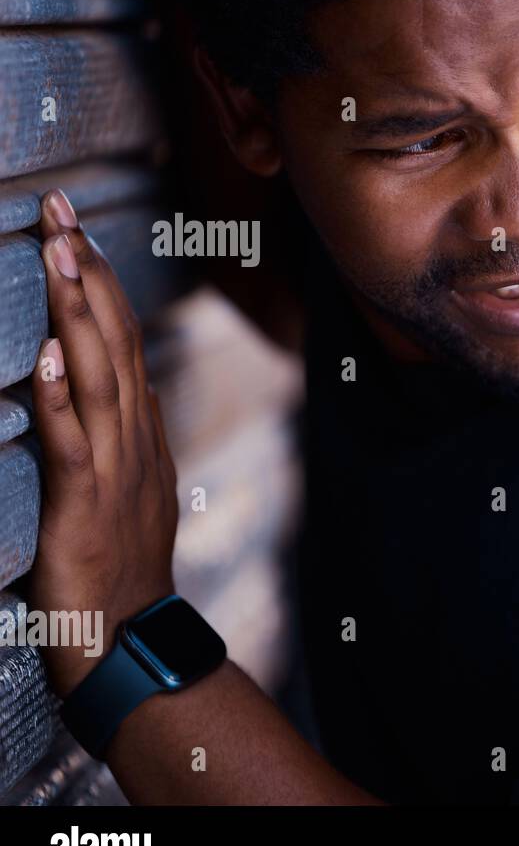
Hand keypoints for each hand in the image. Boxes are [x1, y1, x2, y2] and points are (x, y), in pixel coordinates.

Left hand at [27, 189, 178, 696]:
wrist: (126, 632)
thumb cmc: (120, 563)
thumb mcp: (134, 487)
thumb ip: (126, 432)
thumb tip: (120, 384)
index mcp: (141, 430)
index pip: (123, 340)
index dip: (100, 284)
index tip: (76, 232)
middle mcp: (133, 437)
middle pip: (114, 341)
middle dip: (87, 274)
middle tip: (62, 213)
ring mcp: (115, 467)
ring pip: (99, 376)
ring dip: (79, 314)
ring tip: (61, 255)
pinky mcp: (86, 501)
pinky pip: (73, 442)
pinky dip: (63, 397)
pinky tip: (50, 357)